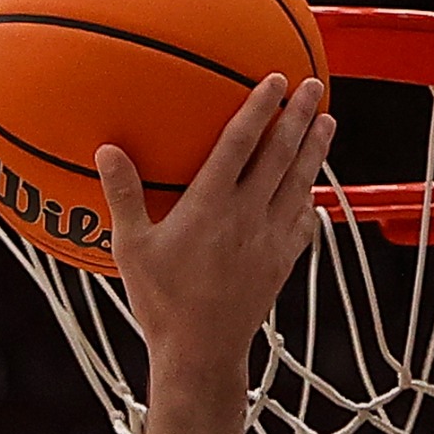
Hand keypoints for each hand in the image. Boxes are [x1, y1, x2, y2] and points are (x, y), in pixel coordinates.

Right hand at [98, 75, 335, 394]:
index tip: (276, 80)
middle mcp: (248, 216)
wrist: (202, 352)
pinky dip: (310, 196)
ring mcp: (270, 238)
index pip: (240, 144)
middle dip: (300, 117)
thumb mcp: (132, 248)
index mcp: (210, 207)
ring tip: (327, 120)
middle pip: (281, 155)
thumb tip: (106, 150)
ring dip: (315, 149)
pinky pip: (303, 220)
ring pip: (300, 182)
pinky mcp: (283, 261)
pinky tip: (313, 186)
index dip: (259, 108)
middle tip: (314, 85)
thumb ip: (124, 195)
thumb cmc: (161, 302)